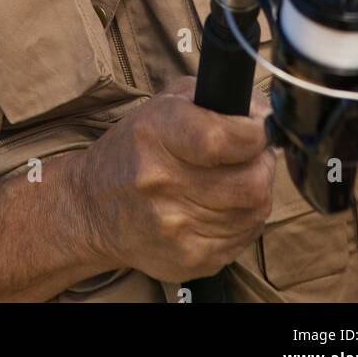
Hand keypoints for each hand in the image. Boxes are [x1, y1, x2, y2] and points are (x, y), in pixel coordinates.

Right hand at [71, 77, 274, 282]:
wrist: (92, 207)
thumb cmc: (135, 150)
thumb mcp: (163, 105)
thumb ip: (214, 97)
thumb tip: (265, 111)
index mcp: (155, 134)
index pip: (222, 139)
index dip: (254, 132)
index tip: (257, 127)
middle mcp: (161, 182)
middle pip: (250, 182)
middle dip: (261, 164)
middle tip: (252, 155)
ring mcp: (175, 226)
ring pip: (254, 212)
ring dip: (255, 192)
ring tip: (234, 179)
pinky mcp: (188, 259)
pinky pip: (244, 238)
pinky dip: (244, 220)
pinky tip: (223, 206)